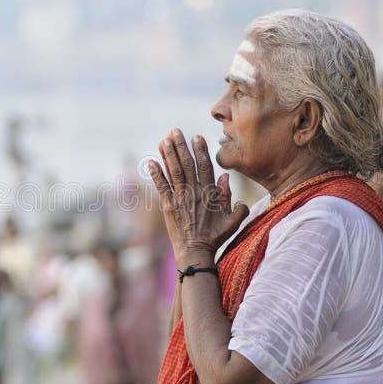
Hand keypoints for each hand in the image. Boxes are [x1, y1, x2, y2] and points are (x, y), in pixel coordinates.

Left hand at [148, 129, 248, 269]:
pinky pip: (161, 186)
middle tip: (175, 131)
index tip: (196, 136)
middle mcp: (194, 192)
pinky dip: (156, 173)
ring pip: (173, 172)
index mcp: (210, 193)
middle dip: (180, 146)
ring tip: (164, 139)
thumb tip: (224, 177)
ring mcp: (180, 198)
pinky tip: (151, 161)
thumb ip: (230, 198)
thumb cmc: (215, 237)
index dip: (200, 150)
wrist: (196, 252)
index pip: (205, 166)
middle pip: (187, 164)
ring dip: (168, 154)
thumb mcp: (232, 219)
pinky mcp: (167, 206)